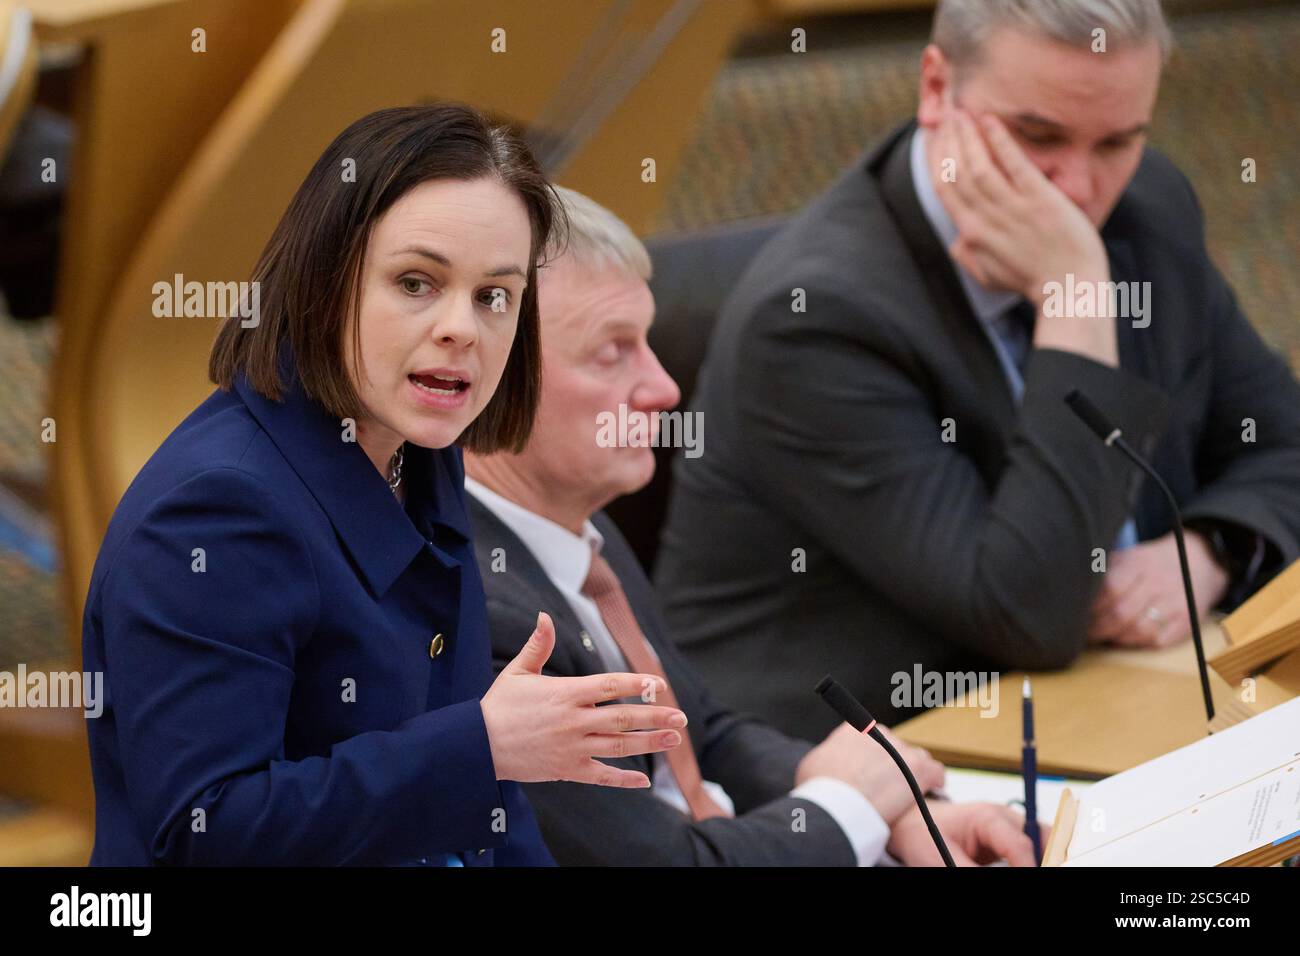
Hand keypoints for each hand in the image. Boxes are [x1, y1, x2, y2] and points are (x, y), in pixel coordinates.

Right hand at [481, 612, 686, 786]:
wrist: (477, 746)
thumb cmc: (498, 706)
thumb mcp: (518, 672)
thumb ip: (539, 645)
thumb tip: (545, 616)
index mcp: (566, 693)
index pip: (611, 685)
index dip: (638, 684)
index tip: (659, 683)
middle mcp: (574, 720)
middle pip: (623, 718)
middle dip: (656, 716)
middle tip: (681, 718)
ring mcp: (572, 747)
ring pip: (620, 746)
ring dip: (649, 743)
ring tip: (674, 740)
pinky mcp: (567, 770)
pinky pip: (602, 777)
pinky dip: (624, 780)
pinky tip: (645, 781)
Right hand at [795, 722, 945, 824]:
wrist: (838, 807)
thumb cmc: (821, 790)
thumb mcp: (812, 764)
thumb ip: (828, 757)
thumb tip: (831, 762)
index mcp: (854, 729)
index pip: (870, 740)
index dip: (870, 760)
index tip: (868, 775)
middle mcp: (879, 733)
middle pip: (893, 748)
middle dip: (890, 767)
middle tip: (882, 790)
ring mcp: (901, 749)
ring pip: (914, 759)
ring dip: (910, 775)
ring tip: (902, 796)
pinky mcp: (919, 768)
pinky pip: (935, 771)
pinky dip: (934, 782)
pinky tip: (929, 792)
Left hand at [887, 801, 1040, 866]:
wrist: (910, 823)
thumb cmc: (921, 832)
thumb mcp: (941, 857)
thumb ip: (968, 872)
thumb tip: (996, 879)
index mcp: (988, 817)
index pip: (1020, 844)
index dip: (1028, 866)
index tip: (1027, 876)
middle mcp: (1004, 819)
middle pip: (1043, 838)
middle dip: (1050, 857)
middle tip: (1050, 868)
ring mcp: (1008, 828)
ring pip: (1043, 843)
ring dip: (1044, 858)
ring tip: (1042, 868)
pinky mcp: (1006, 841)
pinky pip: (1031, 851)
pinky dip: (1034, 860)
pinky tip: (1029, 867)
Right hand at [933, 110, 1116, 365]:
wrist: (1068, 289)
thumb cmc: (1030, 282)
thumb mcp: (988, 275)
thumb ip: (967, 255)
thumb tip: (956, 238)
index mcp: (971, 234)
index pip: (944, 189)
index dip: (935, 160)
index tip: (934, 138)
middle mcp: (986, 219)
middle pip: (957, 172)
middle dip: (948, 140)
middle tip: (947, 114)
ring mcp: (1013, 209)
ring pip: (978, 166)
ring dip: (967, 136)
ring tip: (963, 112)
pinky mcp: (1039, 200)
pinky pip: (1013, 164)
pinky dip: (998, 141)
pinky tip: (990, 120)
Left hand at [1087, 532, 1228, 646]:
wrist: (1198, 562)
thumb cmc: (1149, 563)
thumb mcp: (1127, 556)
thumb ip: (1104, 572)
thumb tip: (1071, 591)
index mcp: (1139, 563)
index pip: (1110, 589)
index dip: (1089, 608)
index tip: (1074, 616)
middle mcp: (1159, 583)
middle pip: (1121, 614)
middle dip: (1097, 628)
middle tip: (1083, 634)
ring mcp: (1175, 603)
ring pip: (1139, 631)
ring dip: (1115, 639)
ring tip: (1102, 638)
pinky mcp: (1187, 621)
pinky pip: (1157, 641)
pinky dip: (1137, 645)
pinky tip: (1125, 640)